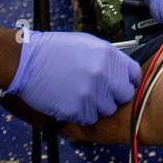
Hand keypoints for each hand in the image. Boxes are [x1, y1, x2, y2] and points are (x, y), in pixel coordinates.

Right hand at [7, 30, 140, 125]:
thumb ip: (109, 58)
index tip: (119, 83)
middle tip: (99, 92)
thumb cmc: (56, 50)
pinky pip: (89, 118)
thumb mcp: (89, 44)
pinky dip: (82, 114)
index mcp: (109, 56)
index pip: (134, 75)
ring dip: (97, 106)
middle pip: (124, 96)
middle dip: (114, 95)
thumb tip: (122, 71)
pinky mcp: (77, 110)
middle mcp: (104, 76)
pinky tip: (71, 101)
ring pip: (107, 110)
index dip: (127, 80)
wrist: (27, 61)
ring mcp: (91, 94)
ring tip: (81, 95)